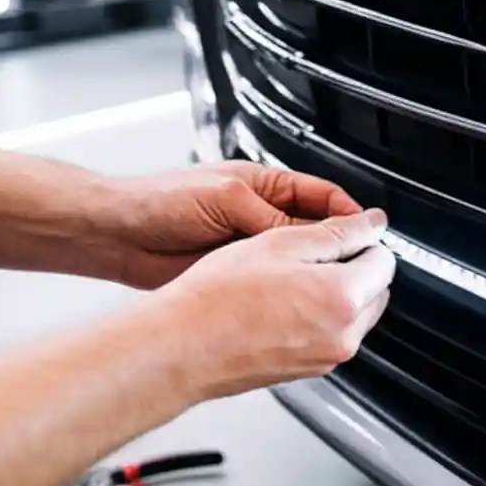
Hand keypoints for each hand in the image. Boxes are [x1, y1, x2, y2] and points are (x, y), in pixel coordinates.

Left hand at [105, 161, 362, 288]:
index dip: (348, 214)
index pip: (322, 197)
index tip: (368, 231)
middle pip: (313, 232)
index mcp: (264, 186)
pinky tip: (293, 299)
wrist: (117, 236)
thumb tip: (314, 233)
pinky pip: (270, 283)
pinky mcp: (235, 275)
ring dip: (307, 271)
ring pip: (294, 262)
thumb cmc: (159, 201)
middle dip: (334, 246)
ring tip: (326, 283)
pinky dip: (284, 291)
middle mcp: (260, 216)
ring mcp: (248, 247)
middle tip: (354, 263)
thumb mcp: (227, 200)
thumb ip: (273, 219)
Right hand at [142, 208, 395, 400]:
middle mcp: (343, 336)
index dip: (363, 240)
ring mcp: (325, 358)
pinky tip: (279, 304)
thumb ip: (337, 232)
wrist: (181, 347)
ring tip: (288, 278)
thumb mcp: (280, 243)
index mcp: (344, 299)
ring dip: (337, 293)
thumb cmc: (217, 298)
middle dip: (355, 268)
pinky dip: (317, 317)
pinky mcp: (306, 370)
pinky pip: (329, 335)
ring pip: (354, 315)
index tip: (341, 232)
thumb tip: (370, 224)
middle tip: (311, 253)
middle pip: (375, 291)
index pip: (385, 261)